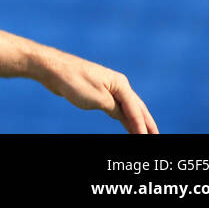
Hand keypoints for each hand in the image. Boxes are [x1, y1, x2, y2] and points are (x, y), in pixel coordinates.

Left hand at [35, 49, 158, 133]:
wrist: (52, 68)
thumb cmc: (74, 81)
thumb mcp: (98, 98)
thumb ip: (115, 109)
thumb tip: (126, 117)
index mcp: (120, 84)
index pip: (135, 109)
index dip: (141, 126)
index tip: (148, 139)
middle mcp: (117, 84)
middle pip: (137, 107)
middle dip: (146, 123)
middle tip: (156, 136)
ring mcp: (108, 87)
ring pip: (127, 107)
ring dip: (136, 120)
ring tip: (145, 133)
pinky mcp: (98, 91)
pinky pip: (115, 107)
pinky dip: (123, 116)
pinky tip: (126, 123)